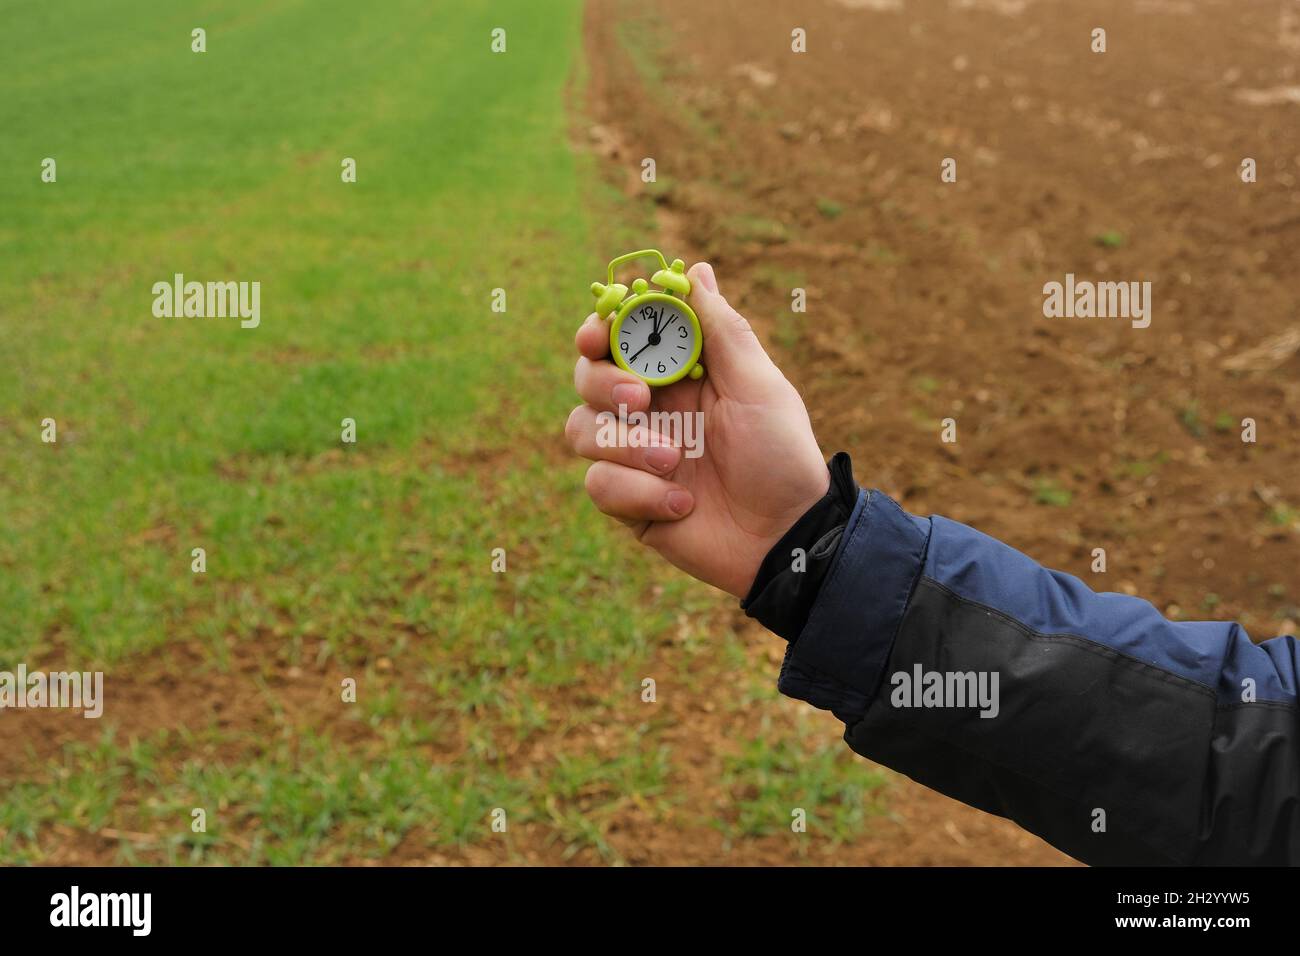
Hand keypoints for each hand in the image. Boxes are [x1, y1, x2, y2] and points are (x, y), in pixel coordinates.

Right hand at [565, 262, 829, 598]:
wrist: (785, 537)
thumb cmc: (780, 456)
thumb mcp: (758, 385)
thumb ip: (721, 328)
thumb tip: (693, 270)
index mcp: (678, 373)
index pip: (619, 336)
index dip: (599, 328)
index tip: (599, 333)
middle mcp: (649, 409)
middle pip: (587, 377)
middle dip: (604, 384)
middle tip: (640, 400)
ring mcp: (632, 455)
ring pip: (582, 430)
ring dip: (623, 444)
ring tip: (673, 462)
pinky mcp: (627, 501)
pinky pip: (598, 483)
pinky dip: (637, 492)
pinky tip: (684, 505)